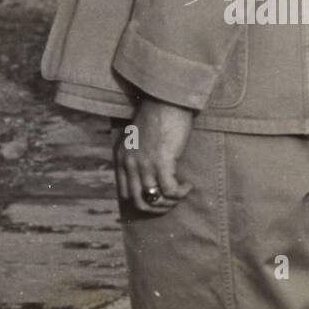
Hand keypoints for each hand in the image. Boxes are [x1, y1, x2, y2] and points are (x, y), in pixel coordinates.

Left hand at [114, 97, 194, 214]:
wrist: (166, 100)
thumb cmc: (157, 116)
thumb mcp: (138, 139)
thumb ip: (138, 156)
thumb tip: (150, 178)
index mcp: (122, 158)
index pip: (126, 193)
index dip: (143, 201)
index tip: (158, 198)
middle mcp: (129, 163)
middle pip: (138, 202)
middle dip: (157, 208)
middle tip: (171, 202)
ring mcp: (144, 164)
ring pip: (154, 200)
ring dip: (170, 202)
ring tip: (180, 193)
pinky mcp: (161, 162)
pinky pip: (170, 191)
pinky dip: (180, 193)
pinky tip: (187, 185)